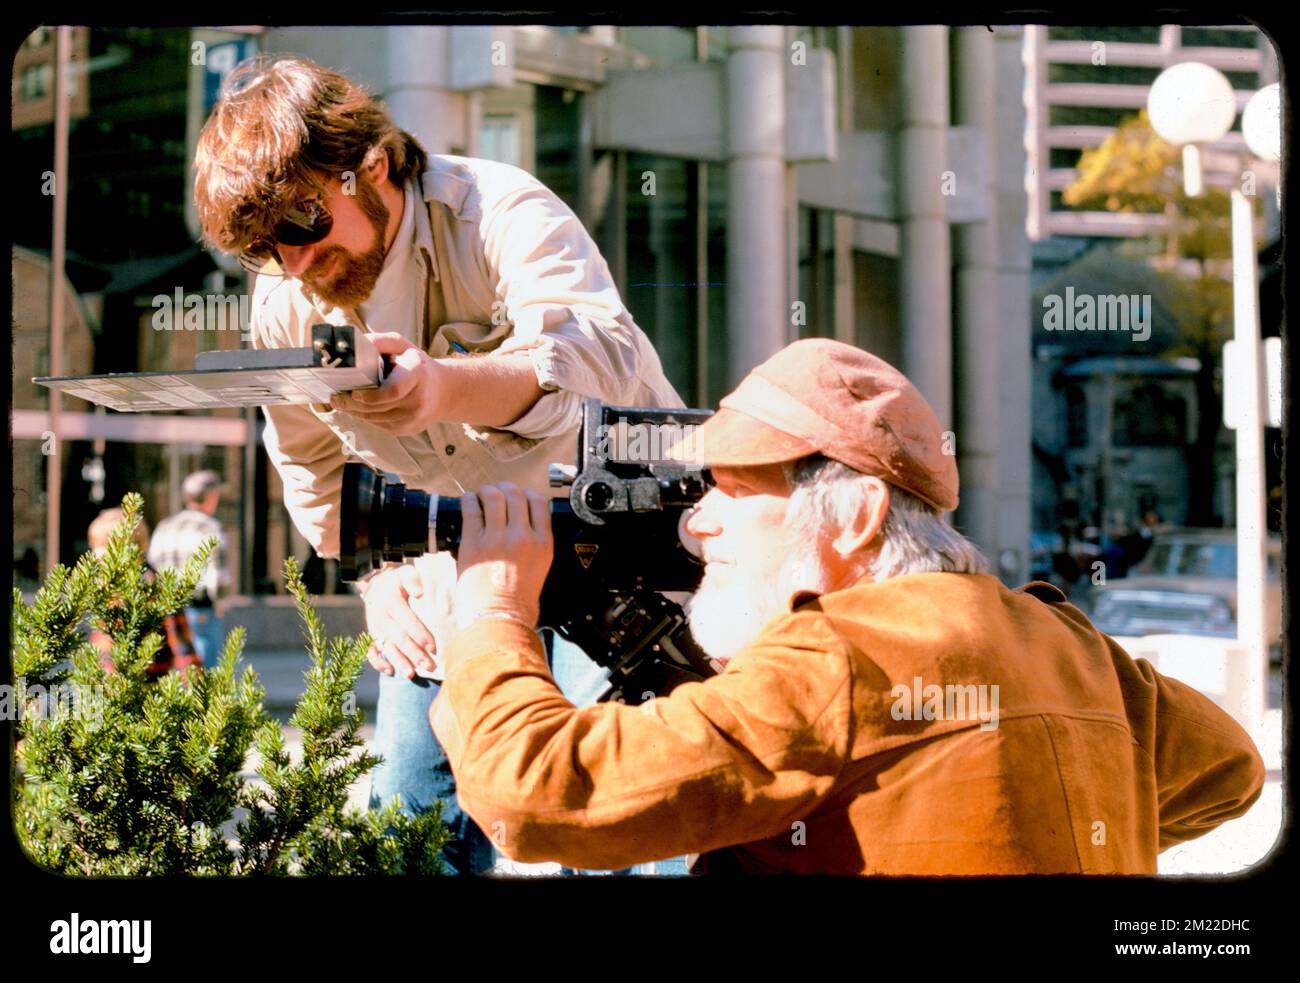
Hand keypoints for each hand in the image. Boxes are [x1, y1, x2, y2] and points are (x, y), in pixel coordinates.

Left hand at [330, 332, 446, 435]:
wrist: (442, 392)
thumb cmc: (416, 365)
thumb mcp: (403, 346)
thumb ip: (381, 342)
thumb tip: (355, 345)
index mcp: (418, 374)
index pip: (394, 390)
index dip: (371, 395)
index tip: (354, 393)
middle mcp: (419, 399)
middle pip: (379, 407)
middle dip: (353, 404)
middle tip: (336, 398)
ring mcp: (414, 418)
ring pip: (376, 418)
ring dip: (357, 412)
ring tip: (342, 402)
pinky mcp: (408, 429)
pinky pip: (380, 425)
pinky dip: (367, 417)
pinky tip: (359, 409)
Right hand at [362, 564, 439, 678]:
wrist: (376, 584)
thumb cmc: (397, 581)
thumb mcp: (404, 573)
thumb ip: (412, 579)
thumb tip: (420, 592)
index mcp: (391, 602)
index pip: (407, 620)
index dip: (419, 634)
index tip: (433, 647)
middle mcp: (382, 617)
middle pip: (398, 638)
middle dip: (413, 654)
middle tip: (429, 666)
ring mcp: (375, 628)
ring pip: (386, 648)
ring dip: (399, 662)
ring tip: (411, 675)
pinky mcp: (372, 636)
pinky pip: (371, 652)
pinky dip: (378, 663)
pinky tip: (390, 672)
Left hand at [454, 483, 552, 630]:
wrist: (500, 620)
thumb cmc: (519, 601)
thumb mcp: (541, 567)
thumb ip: (535, 542)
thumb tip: (523, 522)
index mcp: (543, 543)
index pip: (539, 502)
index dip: (527, 494)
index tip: (519, 497)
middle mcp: (522, 537)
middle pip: (516, 494)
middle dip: (506, 489)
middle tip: (498, 493)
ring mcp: (497, 539)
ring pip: (494, 496)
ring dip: (487, 491)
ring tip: (482, 497)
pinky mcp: (474, 543)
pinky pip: (471, 509)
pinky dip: (469, 500)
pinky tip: (468, 503)